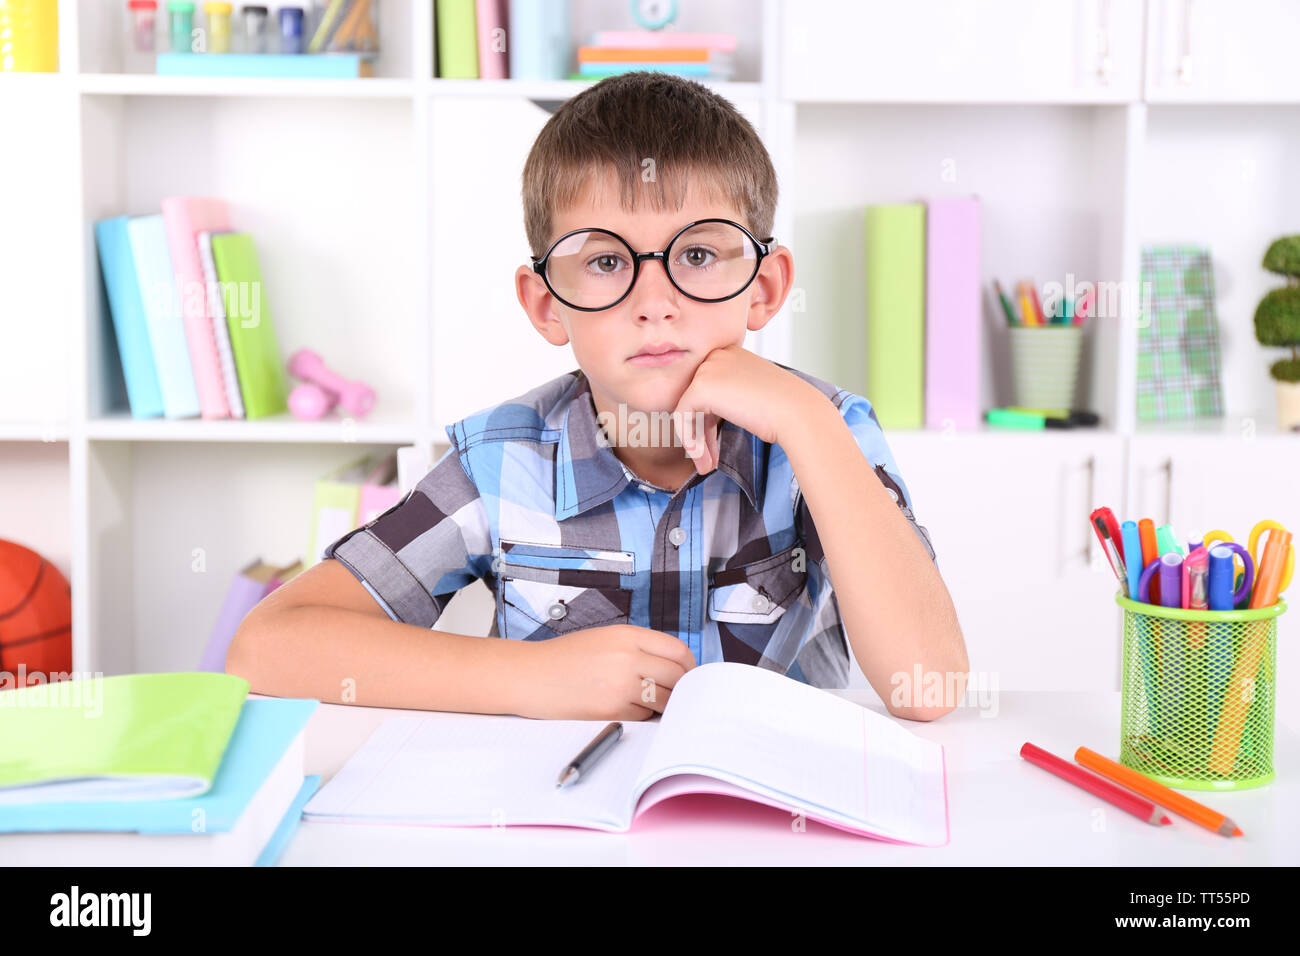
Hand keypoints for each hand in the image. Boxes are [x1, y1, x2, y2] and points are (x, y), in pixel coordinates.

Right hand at [517, 625, 696, 719]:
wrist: (530, 675)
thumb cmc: (565, 658)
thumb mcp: (604, 638)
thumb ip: (638, 648)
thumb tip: (674, 667)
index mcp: (627, 635)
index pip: (678, 650)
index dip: (689, 665)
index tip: (688, 674)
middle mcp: (627, 657)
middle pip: (677, 676)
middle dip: (682, 688)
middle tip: (678, 694)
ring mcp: (619, 684)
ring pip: (664, 699)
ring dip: (665, 704)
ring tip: (655, 704)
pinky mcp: (610, 709)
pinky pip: (643, 715)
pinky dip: (643, 715)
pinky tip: (630, 709)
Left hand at [671, 345, 822, 474]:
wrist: (796, 412)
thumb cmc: (783, 410)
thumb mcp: (752, 395)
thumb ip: (729, 398)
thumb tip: (702, 419)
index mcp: (731, 353)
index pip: (708, 389)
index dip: (709, 422)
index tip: (715, 447)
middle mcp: (718, 354)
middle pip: (696, 400)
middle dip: (701, 433)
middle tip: (708, 460)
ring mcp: (708, 367)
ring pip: (687, 409)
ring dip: (695, 441)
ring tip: (706, 466)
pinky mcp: (701, 385)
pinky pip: (683, 416)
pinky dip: (690, 439)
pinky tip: (703, 458)